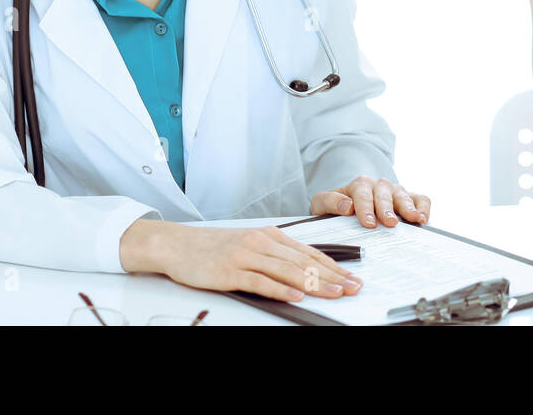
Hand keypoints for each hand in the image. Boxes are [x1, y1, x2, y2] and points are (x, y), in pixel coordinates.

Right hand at [120, 219, 363, 300]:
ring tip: (335, 293)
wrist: (179, 245)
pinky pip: (261, 281)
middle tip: (353, 287)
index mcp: (270, 235)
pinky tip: (296, 296)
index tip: (351, 277)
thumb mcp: (251, 244)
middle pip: (304, 262)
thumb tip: (305, 270)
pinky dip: (281, 289)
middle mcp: (262, 243)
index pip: (309, 252)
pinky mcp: (230, 271)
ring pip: (288, 271)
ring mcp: (246, 256)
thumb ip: (276, 254)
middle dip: (332, 276)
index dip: (333, 266)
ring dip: (314, 283)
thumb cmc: (215, 247)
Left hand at [310, 176, 430, 227]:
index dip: (365, 208)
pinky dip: (424, 206)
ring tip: (414, 218)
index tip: (368, 223)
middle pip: (384, 193)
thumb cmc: (335, 209)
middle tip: (389, 222)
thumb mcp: (321, 205)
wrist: (347, 209)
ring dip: (408, 207)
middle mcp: (379, 185)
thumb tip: (346, 206)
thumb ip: (329, 202)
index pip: (362, 194)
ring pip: (403, 194)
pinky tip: (423, 219)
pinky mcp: (410, 199)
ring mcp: (396, 191)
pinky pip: (421, 198)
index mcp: (359, 185)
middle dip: (387, 208)